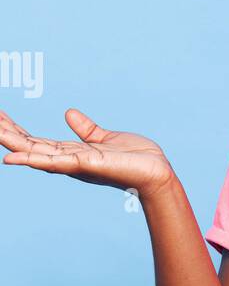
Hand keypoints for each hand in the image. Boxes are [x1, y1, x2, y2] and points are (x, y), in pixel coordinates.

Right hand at [0, 107, 174, 196]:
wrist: (157, 172)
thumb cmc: (135, 158)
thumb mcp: (104, 138)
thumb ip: (85, 129)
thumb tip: (67, 113)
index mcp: (71, 154)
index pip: (36, 141)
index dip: (16, 130)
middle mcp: (68, 162)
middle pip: (30, 147)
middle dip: (8, 134)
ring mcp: (75, 165)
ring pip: (35, 154)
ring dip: (12, 145)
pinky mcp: (86, 165)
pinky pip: (54, 162)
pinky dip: (32, 159)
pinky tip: (12, 157)